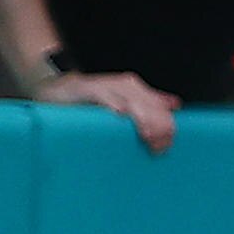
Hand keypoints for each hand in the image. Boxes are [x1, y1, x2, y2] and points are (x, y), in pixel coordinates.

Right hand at [34, 64, 179, 151]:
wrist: (58, 87)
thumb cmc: (92, 100)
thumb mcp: (124, 100)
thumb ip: (148, 100)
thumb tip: (174, 104)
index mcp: (136, 89)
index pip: (160, 107)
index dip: (167, 126)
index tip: (165, 147)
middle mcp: (127, 85)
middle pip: (151, 106)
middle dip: (158, 127)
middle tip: (156, 148)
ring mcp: (108, 86)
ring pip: (133, 102)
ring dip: (142, 119)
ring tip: (147, 136)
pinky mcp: (89, 89)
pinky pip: (105, 96)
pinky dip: (113, 104)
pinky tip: (119, 114)